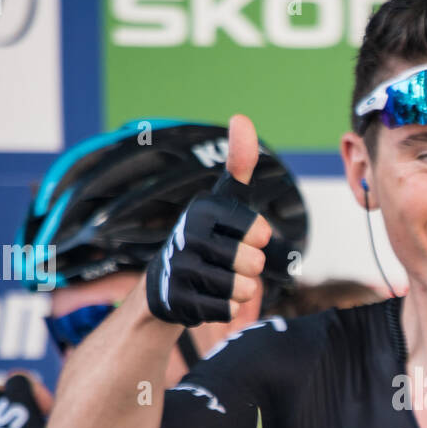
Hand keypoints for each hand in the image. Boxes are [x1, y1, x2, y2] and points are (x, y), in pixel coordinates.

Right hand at [145, 112, 271, 326]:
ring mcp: (180, 269)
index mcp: (204, 209)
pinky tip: (210, 296)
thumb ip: (239, 164)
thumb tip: (242, 118)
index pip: (259, 232)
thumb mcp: (224, 200)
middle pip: (253, 263)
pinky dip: (226, 308)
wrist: (167, 282)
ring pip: (242, 289)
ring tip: (222, 279)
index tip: (240, 236)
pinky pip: (227, 310)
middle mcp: (187, 235)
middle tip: (229, 262)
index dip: (257, 239)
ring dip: (240, 289)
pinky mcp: (178, 301)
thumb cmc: (208, 236)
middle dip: (249, 268)